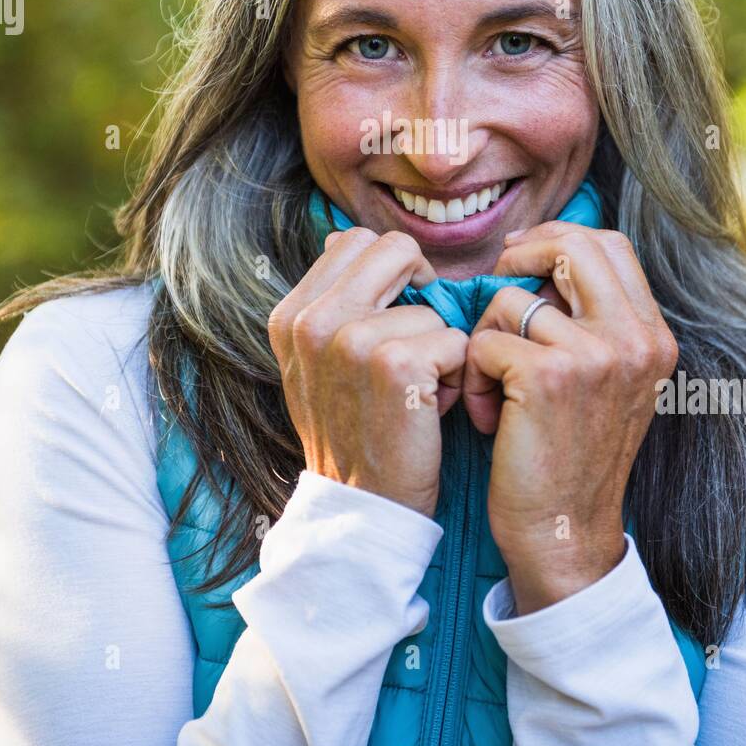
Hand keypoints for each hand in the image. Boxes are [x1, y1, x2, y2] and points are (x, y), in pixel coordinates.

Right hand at [268, 228, 467, 518]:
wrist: (361, 508)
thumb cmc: (353, 430)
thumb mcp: (318, 362)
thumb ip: (331, 301)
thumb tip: (339, 238)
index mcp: (291, 314)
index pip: (353, 240)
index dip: (390, 269)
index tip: (398, 311)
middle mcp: (312, 320)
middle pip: (393, 248)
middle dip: (421, 286)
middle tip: (422, 335)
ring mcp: (350, 340)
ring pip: (430, 300)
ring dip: (438, 341)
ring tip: (420, 385)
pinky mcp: (393, 364)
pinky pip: (452, 336)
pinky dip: (454, 371)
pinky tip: (432, 405)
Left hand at [462, 222, 678, 612]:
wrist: (565, 535)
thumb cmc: (570, 458)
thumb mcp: (607, 383)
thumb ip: (591, 322)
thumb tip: (538, 258)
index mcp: (652, 337)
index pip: (609, 245)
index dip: (556, 240)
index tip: (520, 262)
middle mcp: (635, 339)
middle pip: (571, 245)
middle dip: (520, 257)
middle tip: (495, 289)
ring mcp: (596, 355)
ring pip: (511, 298)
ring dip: (485, 339)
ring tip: (493, 388)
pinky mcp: (548, 377)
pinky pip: (484, 341)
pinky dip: (472, 376)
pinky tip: (490, 416)